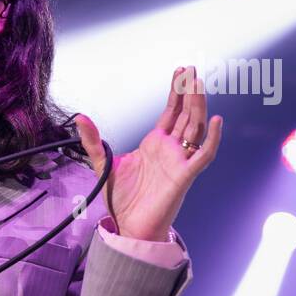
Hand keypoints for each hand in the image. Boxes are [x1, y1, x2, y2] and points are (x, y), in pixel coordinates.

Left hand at [74, 66, 223, 241]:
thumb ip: (93, 141)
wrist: (127, 226)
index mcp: (155, 144)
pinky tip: (215, 121)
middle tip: (192, 69)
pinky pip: (204, 154)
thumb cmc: (120, 199)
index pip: (171, 112)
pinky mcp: (185, 175)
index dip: (176, 92)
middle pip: (186, 114)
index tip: (180, 71)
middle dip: (189, 92)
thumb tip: (80, 118)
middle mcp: (171, 149)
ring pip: (196, 128)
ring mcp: (179, 160)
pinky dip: (213, 138)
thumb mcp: (102, 163)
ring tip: (199, 84)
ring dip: (199, 106)